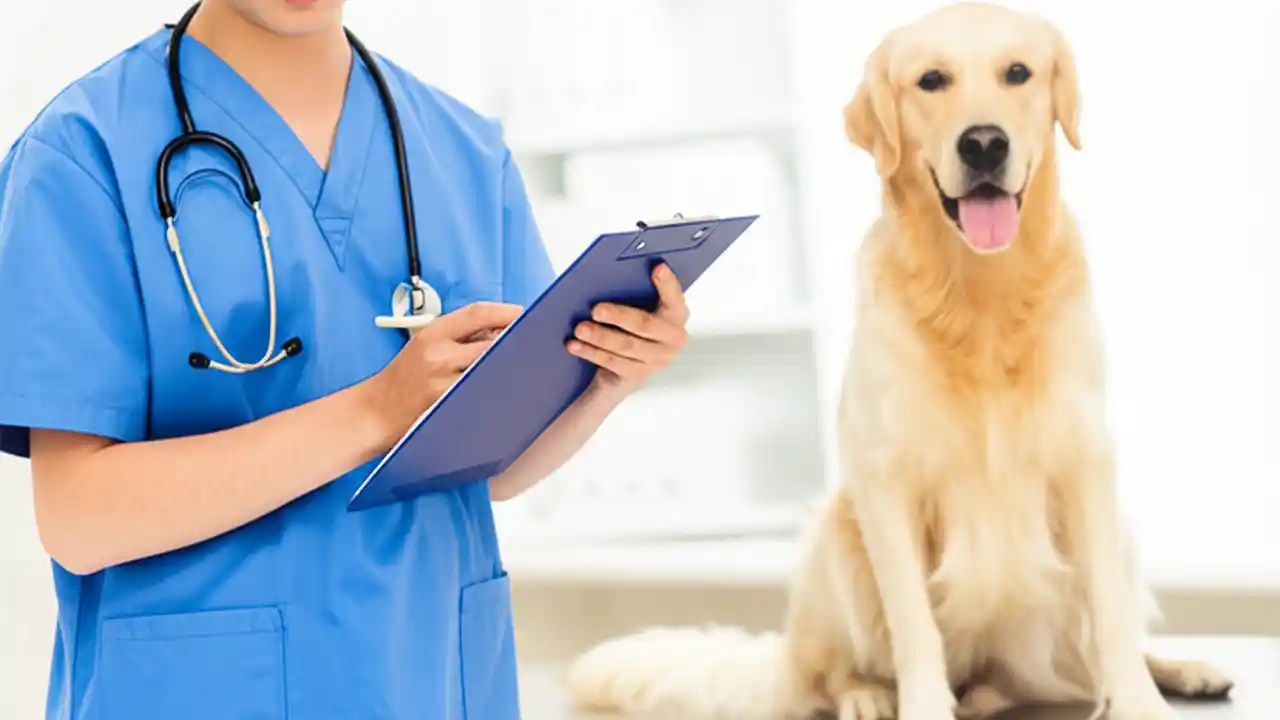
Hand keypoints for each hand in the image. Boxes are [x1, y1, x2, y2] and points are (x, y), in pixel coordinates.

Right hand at [362, 302, 522, 444]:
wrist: (374, 412)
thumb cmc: (402, 378)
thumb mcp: (423, 345)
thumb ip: (458, 336)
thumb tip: (500, 329)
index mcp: (433, 333)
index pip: (477, 313)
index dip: (506, 311)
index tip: (526, 314)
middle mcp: (438, 354)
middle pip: (491, 341)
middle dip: (515, 342)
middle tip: (532, 345)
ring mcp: (443, 381)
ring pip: (489, 369)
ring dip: (507, 368)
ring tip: (517, 369)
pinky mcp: (447, 405)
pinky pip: (480, 393)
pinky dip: (493, 390)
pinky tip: (500, 391)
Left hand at [567, 263, 688, 393]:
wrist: (626, 364)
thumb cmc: (633, 324)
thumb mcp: (639, 305)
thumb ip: (635, 291)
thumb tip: (608, 276)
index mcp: (676, 313)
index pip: (674, 296)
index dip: (668, 283)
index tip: (658, 268)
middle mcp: (673, 338)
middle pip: (645, 325)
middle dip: (619, 316)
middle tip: (596, 309)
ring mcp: (658, 359)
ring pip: (626, 346)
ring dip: (600, 337)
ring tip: (580, 329)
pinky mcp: (639, 374)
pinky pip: (613, 362)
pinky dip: (592, 352)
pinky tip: (575, 345)